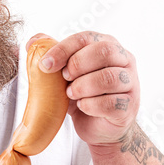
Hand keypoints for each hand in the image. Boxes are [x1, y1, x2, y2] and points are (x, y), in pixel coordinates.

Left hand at [30, 31, 139, 150]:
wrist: (97, 126)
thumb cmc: (83, 94)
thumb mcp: (64, 73)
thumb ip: (51, 55)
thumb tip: (32, 42)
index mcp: (108, 45)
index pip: (86, 37)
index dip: (63, 49)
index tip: (45, 65)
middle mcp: (125, 60)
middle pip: (104, 51)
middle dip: (77, 64)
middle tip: (64, 78)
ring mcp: (131, 83)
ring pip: (110, 78)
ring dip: (83, 86)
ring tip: (71, 94)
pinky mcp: (130, 106)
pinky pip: (111, 103)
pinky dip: (90, 105)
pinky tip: (82, 106)